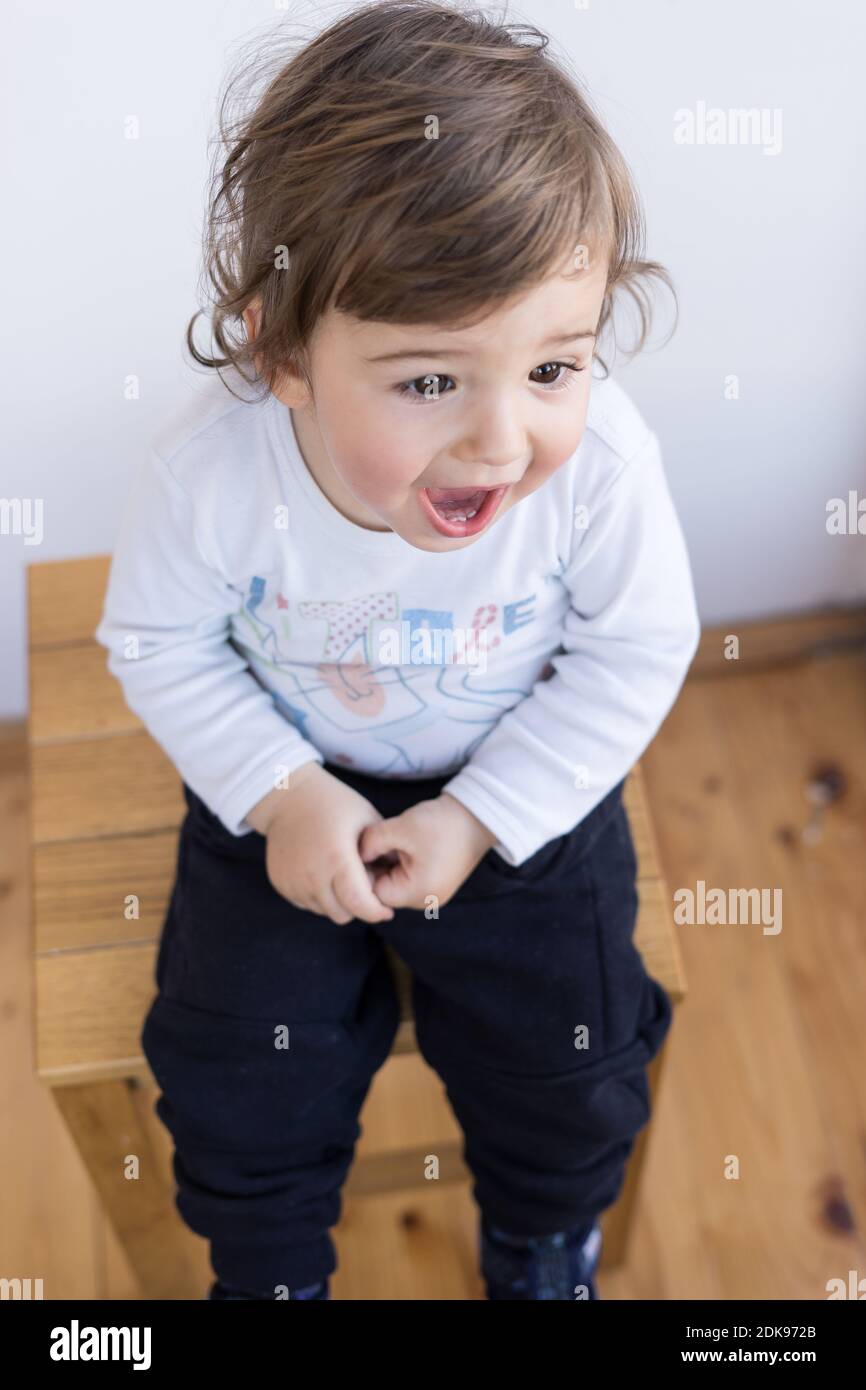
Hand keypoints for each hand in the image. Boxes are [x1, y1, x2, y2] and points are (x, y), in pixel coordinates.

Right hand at [245, 763, 394, 924]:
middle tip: (364, 886)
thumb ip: (385, 851)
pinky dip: (320, 896)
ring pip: (325, 911)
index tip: (386, 911)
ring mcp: (292, 881)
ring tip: (343, 876)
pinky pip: (307, 903)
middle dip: (358, 906)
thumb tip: (400, 877)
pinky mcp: (280, 883)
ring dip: (338, 901)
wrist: (289, 797)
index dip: (376, 912)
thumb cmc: (336, 805)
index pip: (358, 904)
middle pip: (343, 914)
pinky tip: (324, 873)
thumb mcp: (367, 820)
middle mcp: (311, 874)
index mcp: (336, 858)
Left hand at [358, 792, 497, 910]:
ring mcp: (433, 895)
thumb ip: (370, 842)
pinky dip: (403, 863)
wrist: (478, 815)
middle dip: (378, 867)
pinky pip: (409, 879)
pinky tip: (405, 844)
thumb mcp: (399, 827)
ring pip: (396, 884)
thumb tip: (353, 855)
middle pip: (385, 892)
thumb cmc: (441, 822)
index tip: (363, 849)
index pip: (373, 893)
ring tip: (394, 840)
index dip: (363, 870)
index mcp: (418, 893)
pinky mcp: (437, 884)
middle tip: (377, 842)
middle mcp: (427, 901)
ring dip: (390, 864)